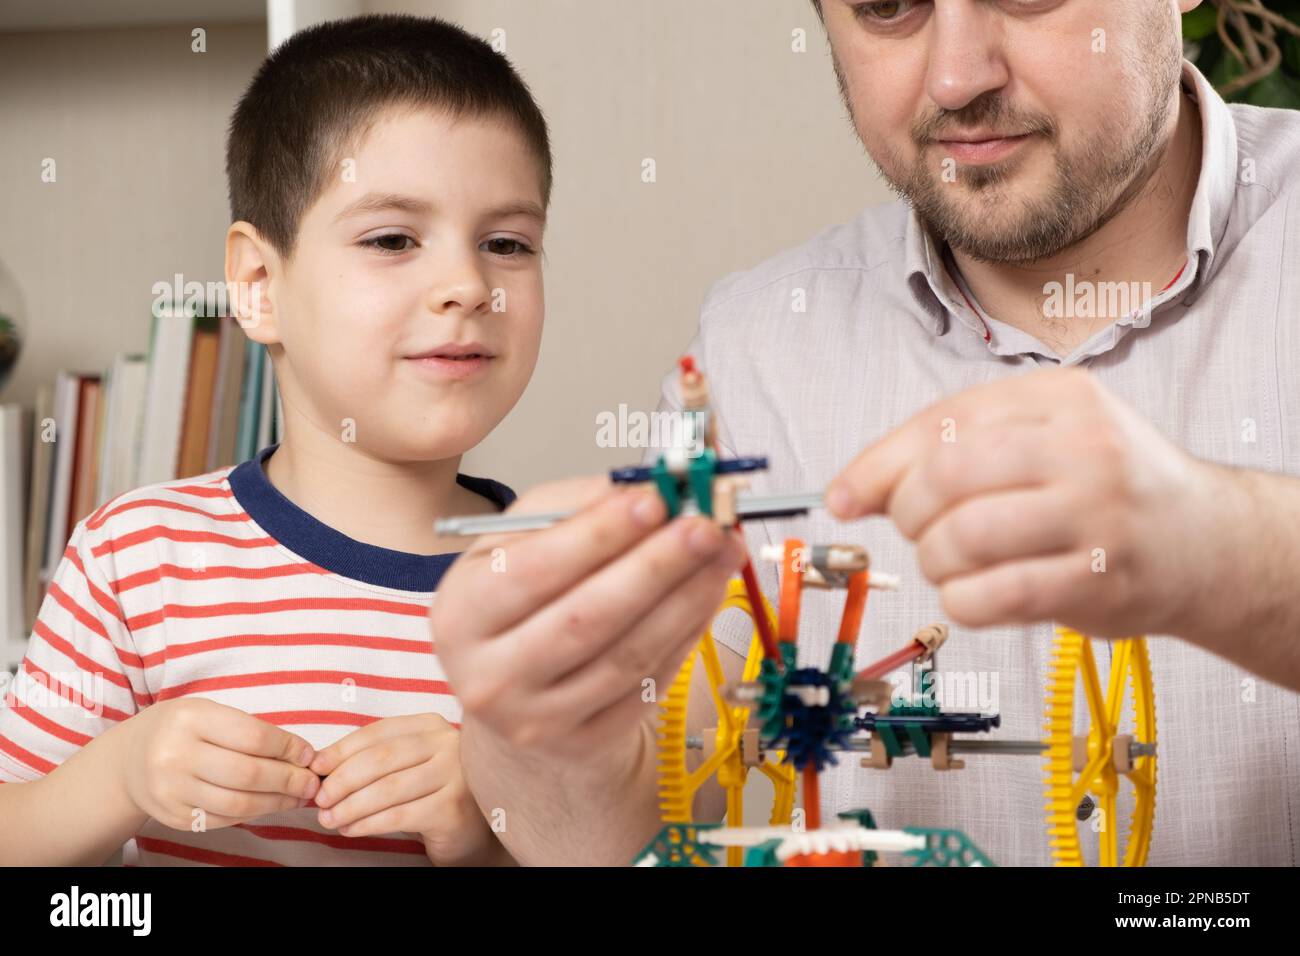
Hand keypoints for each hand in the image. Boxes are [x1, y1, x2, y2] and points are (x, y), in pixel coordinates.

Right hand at [121, 697, 319, 830]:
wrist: (129, 760)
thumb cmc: (183, 730)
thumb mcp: (210, 713)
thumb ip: (251, 730)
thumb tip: (302, 756)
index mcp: (190, 719)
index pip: (253, 737)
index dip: (288, 748)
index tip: (308, 755)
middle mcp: (175, 755)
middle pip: (248, 774)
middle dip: (289, 780)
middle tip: (312, 783)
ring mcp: (171, 790)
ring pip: (238, 804)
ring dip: (277, 802)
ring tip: (298, 797)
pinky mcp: (173, 817)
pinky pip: (224, 820)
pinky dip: (254, 814)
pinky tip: (271, 804)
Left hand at [310, 714, 508, 865]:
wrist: (471, 832)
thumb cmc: (430, 795)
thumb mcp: (404, 768)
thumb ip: (372, 760)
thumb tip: (320, 765)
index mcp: (432, 725)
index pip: (379, 732)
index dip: (342, 749)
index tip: (315, 767)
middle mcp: (448, 743)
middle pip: (382, 758)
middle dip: (343, 779)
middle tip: (319, 799)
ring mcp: (455, 774)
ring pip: (389, 789)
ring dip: (351, 805)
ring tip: (329, 818)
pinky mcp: (454, 807)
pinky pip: (400, 815)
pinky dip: (368, 823)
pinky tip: (351, 829)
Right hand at [430, 476, 746, 763]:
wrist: (516, 694)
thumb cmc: (520, 601)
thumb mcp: (520, 543)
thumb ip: (574, 507)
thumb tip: (646, 488)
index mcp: (461, 614)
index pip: (534, 570)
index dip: (599, 534)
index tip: (654, 499)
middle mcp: (490, 677)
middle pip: (586, 618)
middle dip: (655, 566)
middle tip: (703, 526)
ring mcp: (539, 720)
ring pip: (628, 654)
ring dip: (686, 598)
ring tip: (720, 553)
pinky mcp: (587, 742)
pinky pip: (650, 682)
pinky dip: (687, 633)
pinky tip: (706, 594)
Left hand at [825, 367, 1223, 638]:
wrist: (1206, 541)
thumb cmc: (1103, 486)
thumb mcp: (1039, 436)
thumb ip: (948, 449)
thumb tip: (849, 491)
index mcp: (1057, 396)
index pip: (939, 422)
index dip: (877, 466)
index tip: (844, 498)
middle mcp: (1081, 446)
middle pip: (944, 477)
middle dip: (907, 514)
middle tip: (918, 531)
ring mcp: (1095, 514)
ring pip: (961, 537)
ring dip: (934, 561)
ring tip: (952, 564)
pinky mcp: (1099, 581)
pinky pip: (992, 595)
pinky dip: (960, 601)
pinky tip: (972, 594)